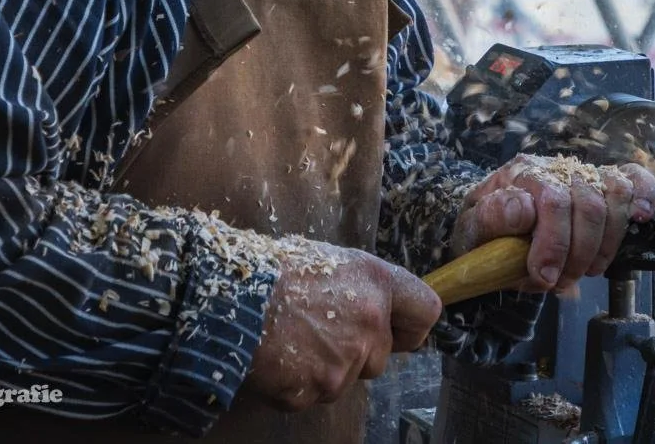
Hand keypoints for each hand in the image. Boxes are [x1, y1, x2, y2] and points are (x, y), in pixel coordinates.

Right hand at [244, 242, 440, 411]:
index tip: (397, 328)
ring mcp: (344, 361)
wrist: (228, 296)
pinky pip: (314, 394)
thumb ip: (362, 287)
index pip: (426, 312)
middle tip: (318, 328)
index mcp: (377, 284)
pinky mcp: (315, 389)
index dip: (410, 324)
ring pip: (347, 378)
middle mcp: (370, 323)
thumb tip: (376, 306)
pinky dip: (297, 383)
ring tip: (292, 338)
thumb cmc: (273, 270)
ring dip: (325, 367)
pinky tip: (278, 356)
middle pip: (381, 355)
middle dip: (356, 350)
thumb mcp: (330, 259)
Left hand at [450, 156, 654, 290]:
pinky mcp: (602, 182)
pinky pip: (632, 177)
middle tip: (562, 281)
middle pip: (587, 204)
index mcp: (519, 175)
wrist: (492, 227)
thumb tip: (523, 209)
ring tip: (587, 267)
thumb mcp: (472, 230)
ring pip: (614, 194)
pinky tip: (640, 218)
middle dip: (578, 252)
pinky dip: (643, 196)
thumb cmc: (486, 232)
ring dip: (605, 242)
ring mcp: (580, 173)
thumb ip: (491, 219)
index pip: (550, 200)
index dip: (552, 245)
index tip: (544, 277)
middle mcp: (553, 167)